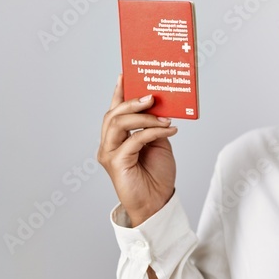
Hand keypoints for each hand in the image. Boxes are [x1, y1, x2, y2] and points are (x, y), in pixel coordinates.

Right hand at [97, 75, 178, 225]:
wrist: (157, 203)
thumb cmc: (156, 176)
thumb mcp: (158, 144)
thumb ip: (153, 127)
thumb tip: (159, 108)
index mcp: (117, 138)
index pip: (115, 111)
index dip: (119, 92)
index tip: (125, 75)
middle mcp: (109, 144)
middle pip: (113, 114)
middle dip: (132, 102)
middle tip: (152, 96)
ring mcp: (109, 153)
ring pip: (118, 123)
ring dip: (143, 116)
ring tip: (164, 116)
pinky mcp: (116, 162)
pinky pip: (134, 140)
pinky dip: (152, 132)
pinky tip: (169, 130)